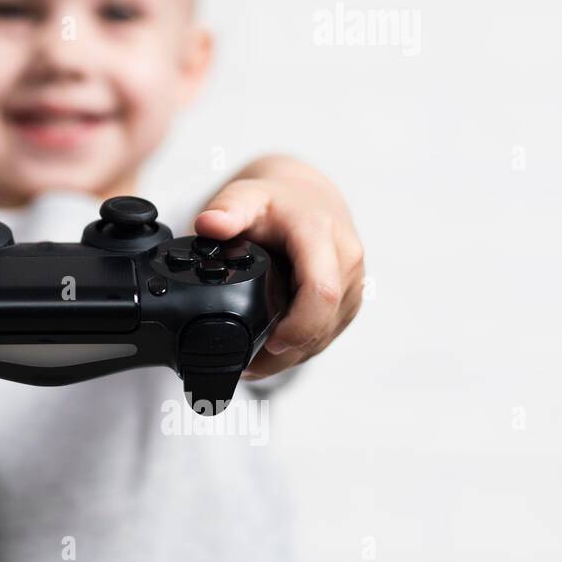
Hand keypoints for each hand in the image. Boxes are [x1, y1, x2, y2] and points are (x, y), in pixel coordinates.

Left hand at [194, 157, 364, 378]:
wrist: (307, 197)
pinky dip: (302, 347)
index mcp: (321, 236)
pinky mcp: (350, 300)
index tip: (270, 343)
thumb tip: (208, 224)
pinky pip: (329, 333)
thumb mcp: (246, 196)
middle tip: (248, 365)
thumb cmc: (277, 200)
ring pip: (327, 335)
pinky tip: (274, 352)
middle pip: (325, 323)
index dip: (298, 327)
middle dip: (288, 351)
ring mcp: (352, 284)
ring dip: (294, 354)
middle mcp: (346, 262)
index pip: (322, 291)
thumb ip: (226, 210)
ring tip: (254, 363)